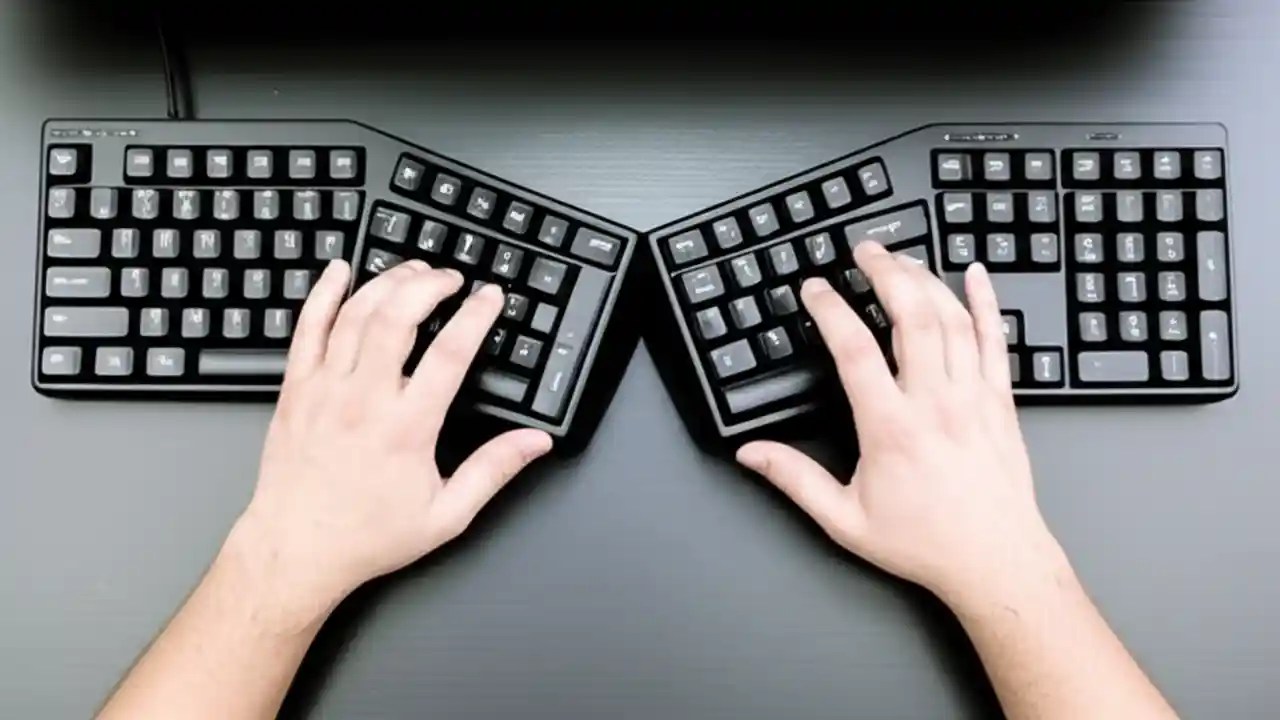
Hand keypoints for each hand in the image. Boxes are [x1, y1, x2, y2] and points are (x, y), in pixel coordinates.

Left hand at [224, 259, 552, 623]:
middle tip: (450, 278)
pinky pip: (306, 329)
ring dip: (386, 283)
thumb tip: (533, 443)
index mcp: (406, 428)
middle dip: (429, 284)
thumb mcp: (447, 514)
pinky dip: (322, 294)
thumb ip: (493, 471)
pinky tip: (339, 272)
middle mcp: (364, 401)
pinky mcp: (296, 391)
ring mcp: (325, 391)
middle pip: (397, 317)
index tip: (489, 297)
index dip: (475, 316)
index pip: (449, 353)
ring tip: (412, 272)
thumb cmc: (366, 536)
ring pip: (354, 315)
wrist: (296, 551)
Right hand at [736, 242, 1068, 610]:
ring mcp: (973, 398)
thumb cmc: (926, 542)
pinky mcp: (1001, 402)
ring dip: (926, 280)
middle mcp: (935, 403)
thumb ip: (794, 480)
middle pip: (911, 316)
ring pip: (952, 320)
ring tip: (902, 259)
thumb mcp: (844, 519)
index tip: (815, 289)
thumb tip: (753, 454)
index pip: (855, 350)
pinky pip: (997, 339)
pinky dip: (987, 302)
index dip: (831, 310)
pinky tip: (976, 275)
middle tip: (865, 251)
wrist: (996, 562)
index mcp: (892, 428)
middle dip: (886, 272)